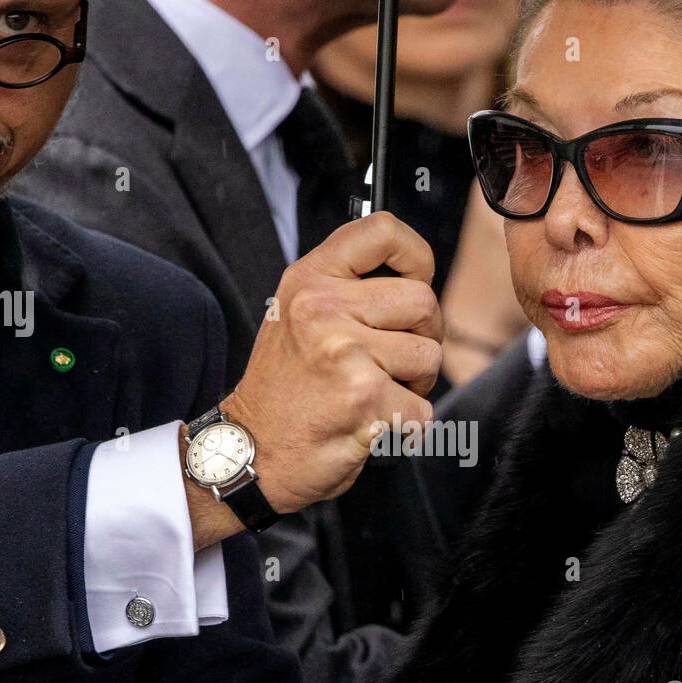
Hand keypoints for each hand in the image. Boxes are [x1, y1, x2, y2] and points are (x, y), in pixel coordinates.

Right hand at [188, 213, 443, 548]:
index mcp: (309, 280)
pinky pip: (423, 408)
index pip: (380, 230)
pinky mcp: (365, 399)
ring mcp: (345, 354)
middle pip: (423, 301)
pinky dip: (407, 425)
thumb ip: (347, 288)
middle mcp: (323, 309)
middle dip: (422, 336)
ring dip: (414, 384)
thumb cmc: (284, 389)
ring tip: (373, 393)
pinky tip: (370, 423)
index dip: (415, 256)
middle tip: (389, 361)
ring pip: (429, 356)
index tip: (415, 280)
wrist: (251, 452)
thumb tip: (415, 278)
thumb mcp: (297, 315)